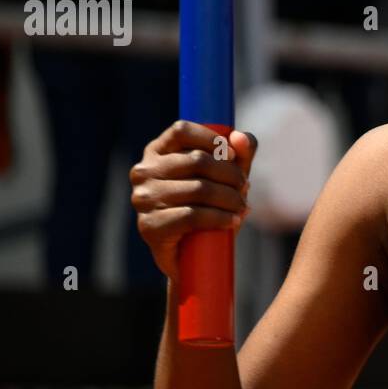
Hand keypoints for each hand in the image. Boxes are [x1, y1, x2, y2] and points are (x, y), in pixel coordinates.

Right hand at [130, 122, 257, 282]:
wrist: (192, 257)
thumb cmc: (208, 208)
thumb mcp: (226, 179)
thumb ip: (239, 155)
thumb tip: (240, 137)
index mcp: (157, 152)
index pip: (181, 130)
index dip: (212, 139)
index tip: (233, 156)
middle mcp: (144, 172)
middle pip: (197, 160)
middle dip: (230, 174)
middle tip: (244, 188)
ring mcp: (143, 199)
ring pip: (198, 188)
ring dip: (229, 198)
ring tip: (242, 207)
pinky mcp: (149, 226)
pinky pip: (192, 216)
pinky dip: (219, 218)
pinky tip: (232, 221)